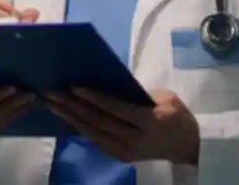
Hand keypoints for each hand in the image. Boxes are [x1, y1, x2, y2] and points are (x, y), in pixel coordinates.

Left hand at [46, 88, 199, 164]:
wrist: (187, 146)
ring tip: (51, 103)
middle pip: (99, 122)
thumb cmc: (177, 115)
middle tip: (52, 93)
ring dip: (69, 118)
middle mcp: (135, 139)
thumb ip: (138, 93)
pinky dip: (79, 127)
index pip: (116, 109)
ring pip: (92, 133)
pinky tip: (65, 116)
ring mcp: (126, 151)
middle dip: (73, 107)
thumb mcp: (165, 98)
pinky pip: (95, 140)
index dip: (94, 98)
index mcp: (149, 122)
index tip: (74, 86)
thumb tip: (109, 81)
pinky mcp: (119, 156)